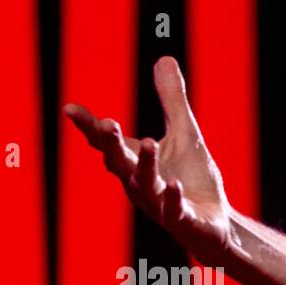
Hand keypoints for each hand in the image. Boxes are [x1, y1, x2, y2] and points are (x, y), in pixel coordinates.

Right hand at [64, 56, 236, 266]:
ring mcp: (159, 205)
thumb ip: (172, 101)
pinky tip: (172, 185)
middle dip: (111, 143)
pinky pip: (173, 211)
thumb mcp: (185, 134)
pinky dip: (171, 198)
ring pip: (145, 185)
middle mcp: (139, 184)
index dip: (89, 127)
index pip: (107, 142)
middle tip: (106, 123)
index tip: (70, 109)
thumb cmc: (193, 181)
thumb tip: (164, 59)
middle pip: (119, 162)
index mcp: (134, 163)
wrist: (215, 225)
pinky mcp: (183, 222)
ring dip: (144, 165)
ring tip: (146, 141)